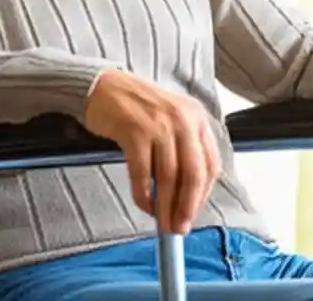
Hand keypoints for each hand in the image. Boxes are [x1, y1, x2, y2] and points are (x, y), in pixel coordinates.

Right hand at [83, 70, 220, 233]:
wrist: (102, 85)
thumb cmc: (135, 105)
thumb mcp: (170, 118)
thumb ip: (182, 148)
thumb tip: (184, 195)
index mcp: (196, 118)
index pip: (210, 164)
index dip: (203, 194)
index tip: (193, 212)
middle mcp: (182, 120)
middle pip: (193, 174)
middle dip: (187, 206)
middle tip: (179, 226)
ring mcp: (159, 125)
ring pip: (169, 177)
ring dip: (165, 206)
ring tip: (162, 222)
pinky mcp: (135, 132)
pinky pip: (142, 173)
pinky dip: (143, 194)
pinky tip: (143, 204)